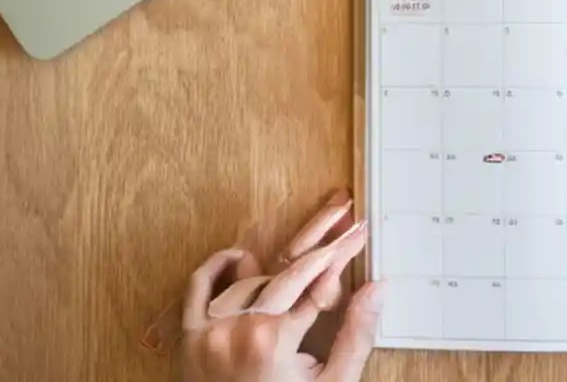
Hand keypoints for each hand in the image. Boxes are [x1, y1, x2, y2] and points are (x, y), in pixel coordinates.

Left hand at [182, 195, 385, 381]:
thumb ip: (356, 336)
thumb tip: (377, 290)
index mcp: (275, 340)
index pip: (319, 284)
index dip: (343, 255)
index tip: (358, 234)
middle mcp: (239, 329)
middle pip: (288, 273)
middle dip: (321, 248)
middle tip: (343, 226)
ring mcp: (210, 331)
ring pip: (251, 281)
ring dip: (280, 271)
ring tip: (307, 253)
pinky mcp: (189, 338)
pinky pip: (197, 289)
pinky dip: (215, 268)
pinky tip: (239, 258)